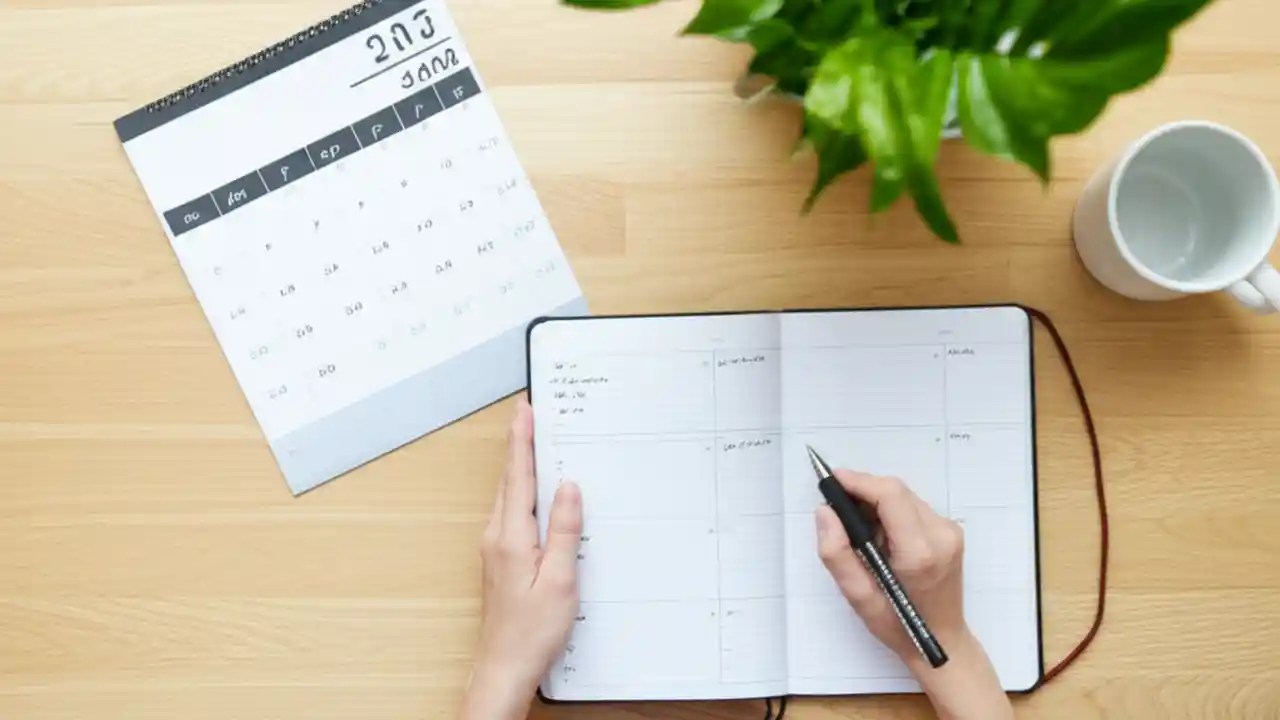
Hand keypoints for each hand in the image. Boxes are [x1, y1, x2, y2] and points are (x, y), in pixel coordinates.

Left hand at [460, 398, 582, 719]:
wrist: (504, 667)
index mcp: (511, 537)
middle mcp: (496, 537)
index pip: (519, 477)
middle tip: (528, 414)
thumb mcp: (560, 581)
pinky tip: (534, 491)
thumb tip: (569, 489)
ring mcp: (495, 548)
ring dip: (520, 466)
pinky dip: (521, 491)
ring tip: (532, 441)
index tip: (525, 411)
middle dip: (520, 445)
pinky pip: (511, 513)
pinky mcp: (500, 559)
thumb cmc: (532, 632)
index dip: (523, 441)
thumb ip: (565, 531)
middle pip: (510, 480)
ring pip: (508, 495)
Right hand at [815, 470, 1013, 719]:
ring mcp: (950, 532)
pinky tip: (881, 537)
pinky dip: (892, 513)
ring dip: (878, 503)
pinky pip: (914, 508)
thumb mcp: (859, 598)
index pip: (889, 495)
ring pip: (905, 497)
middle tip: (838, 508)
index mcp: (919, 551)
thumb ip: (837, 554)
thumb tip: (825, 512)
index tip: (832, 481)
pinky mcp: (951, 532)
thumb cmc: (898, 625)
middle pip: (897, 492)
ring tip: (860, 531)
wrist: (941, 641)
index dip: (859, 481)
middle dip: (864, 491)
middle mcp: (941, 534)